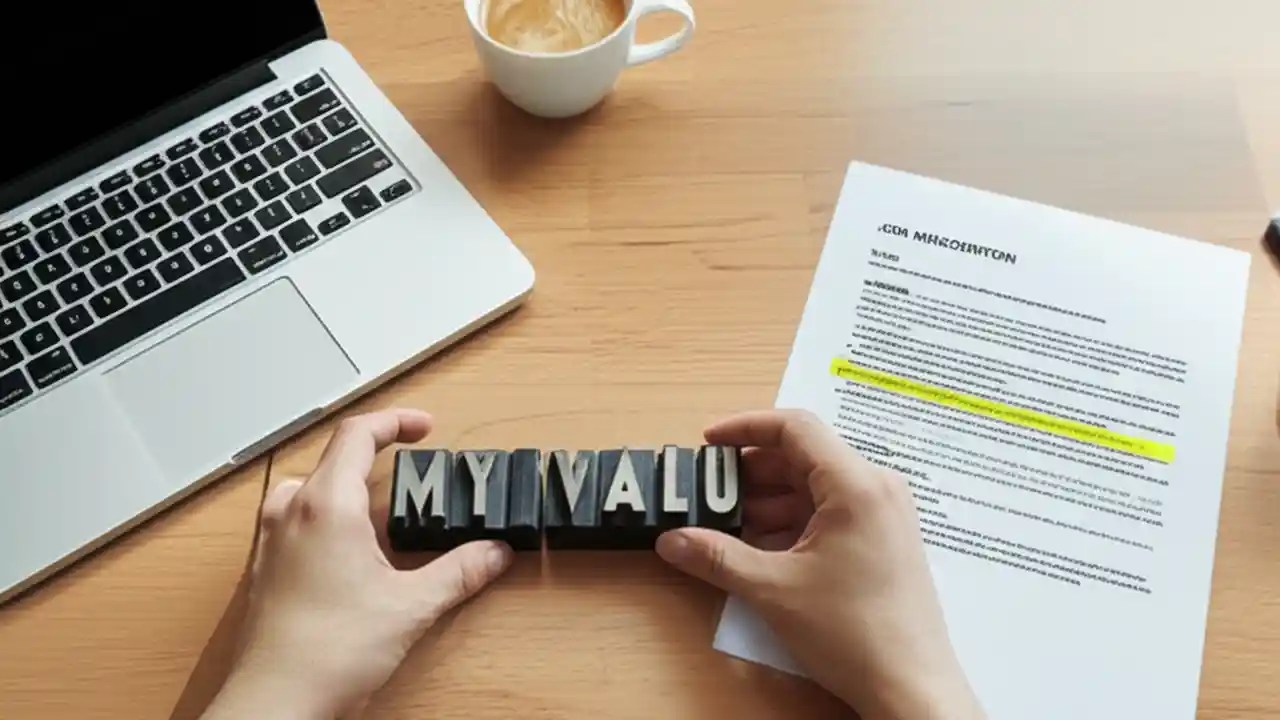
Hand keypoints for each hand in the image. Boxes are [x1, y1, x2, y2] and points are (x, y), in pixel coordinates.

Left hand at [202, 409, 513, 719]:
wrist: (276, 703)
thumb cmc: (326, 653)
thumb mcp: (411, 606)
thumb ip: (459, 572)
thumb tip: (492, 554)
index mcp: (326, 505)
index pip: (358, 434)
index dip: (396, 421)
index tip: (423, 426)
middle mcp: (290, 513)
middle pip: (332, 457)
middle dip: (374, 453)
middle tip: (407, 464)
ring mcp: (270, 541)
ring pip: (308, 488)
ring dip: (345, 485)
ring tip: (377, 507)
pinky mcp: (263, 570)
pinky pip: (293, 521)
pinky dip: (324, 518)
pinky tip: (348, 551)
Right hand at [656, 410, 983, 719]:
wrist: (911, 688)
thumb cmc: (854, 634)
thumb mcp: (774, 590)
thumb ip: (717, 558)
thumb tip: (671, 540)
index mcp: (856, 485)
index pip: (795, 428)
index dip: (745, 427)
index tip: (708, 442)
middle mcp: (876, 489)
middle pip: (803, 456)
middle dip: (750, 472)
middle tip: (708, 492)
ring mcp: (883, 515)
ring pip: (814, 488)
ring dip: (768, 501)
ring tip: (725, 526)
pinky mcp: (882, 540)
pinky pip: (830, 513)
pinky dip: (792, 522)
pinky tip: (759, 549)